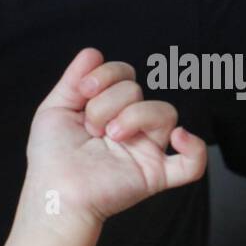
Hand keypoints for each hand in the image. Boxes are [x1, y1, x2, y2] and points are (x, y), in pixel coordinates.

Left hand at [25, 48, 206, 227]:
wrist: (54, 192)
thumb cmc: (51, 157)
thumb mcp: (54, 110)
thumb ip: (72, 80)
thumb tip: (92, 53)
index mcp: (108, 111)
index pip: (124, 76)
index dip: (107, 74)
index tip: (83, 91)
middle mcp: (129, 127)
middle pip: (138, 90)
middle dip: (108, 102)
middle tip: (90, 127)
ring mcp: (145, 150)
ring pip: (165, 112)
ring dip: (134, 116)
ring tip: (110, 135)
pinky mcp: (155, 174)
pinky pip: (191, 163)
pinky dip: (194, 149)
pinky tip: (178, 138)